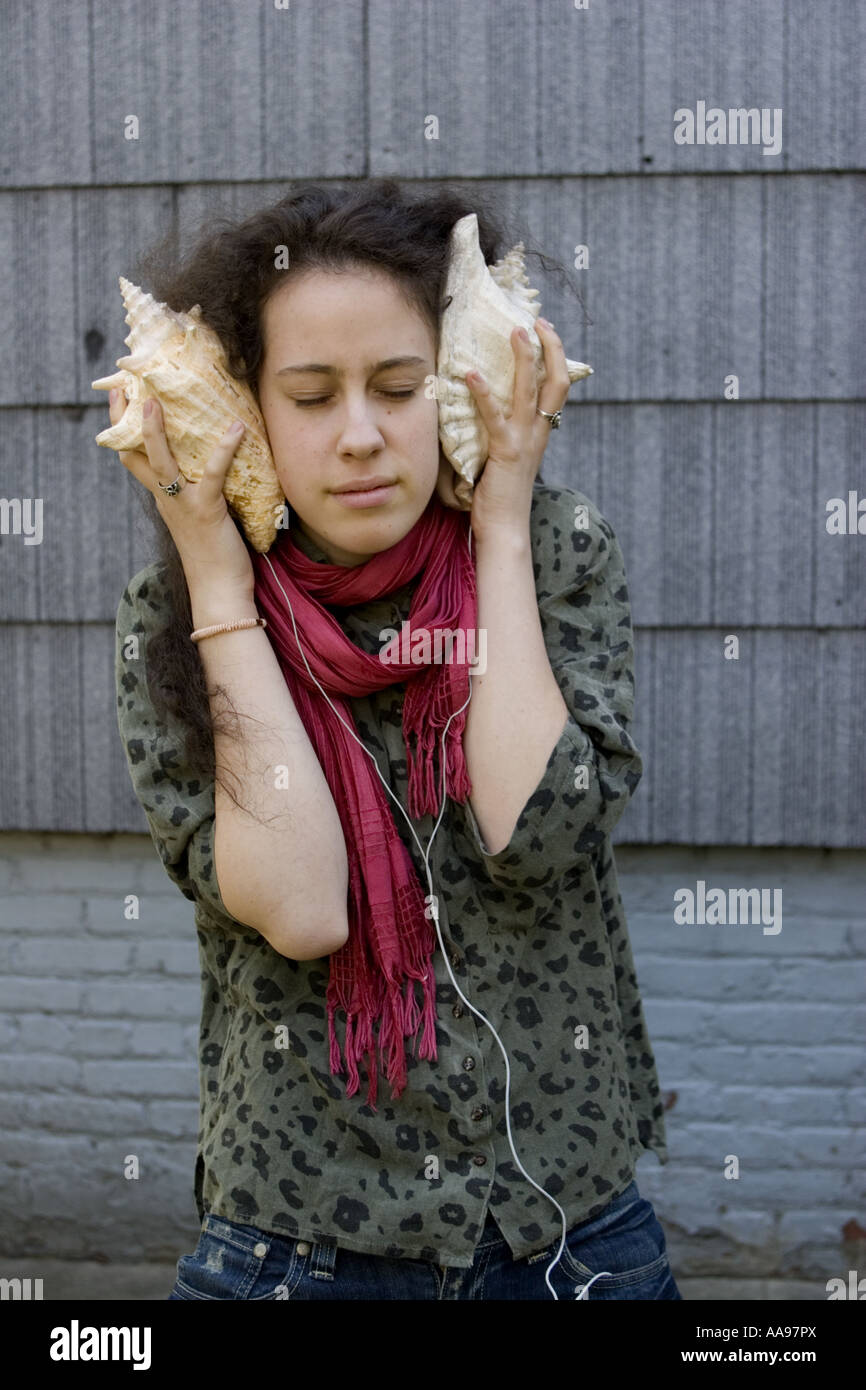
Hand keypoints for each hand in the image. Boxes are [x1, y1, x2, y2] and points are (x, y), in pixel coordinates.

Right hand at [108, 389, 255, 595]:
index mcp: (163, 499)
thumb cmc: (216, 557)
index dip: (123, 429)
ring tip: (154, 400)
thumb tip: (213, 464)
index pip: (134, 459)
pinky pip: (211, 473)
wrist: (220, 592)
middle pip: (135, 454)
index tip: (120, 398)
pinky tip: (236, 428)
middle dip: (126, 420)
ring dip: (154, 431)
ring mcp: (183, 504)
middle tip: (125, 388)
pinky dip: (223, 448)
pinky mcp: (206, 510)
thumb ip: (199, 492)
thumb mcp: (201, 518)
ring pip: (160, 461)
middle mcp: (166, 499)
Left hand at [461, 319, 570, 539]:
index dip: (554, 357)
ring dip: (525, 358)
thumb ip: (503, 432)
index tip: (544, 331)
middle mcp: (538, 433)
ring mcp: (523, 441)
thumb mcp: (506, 457)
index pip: (556, 387)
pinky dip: (484, 394)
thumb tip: (484, 408)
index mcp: (540, 432)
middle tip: (536, 321)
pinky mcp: (505, 451)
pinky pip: (495, 417)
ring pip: (531, 391)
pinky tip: (471, 375)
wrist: (505, 529)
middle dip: (550, 347)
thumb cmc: (499, 496)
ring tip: (515, 331)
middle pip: (555, 381)